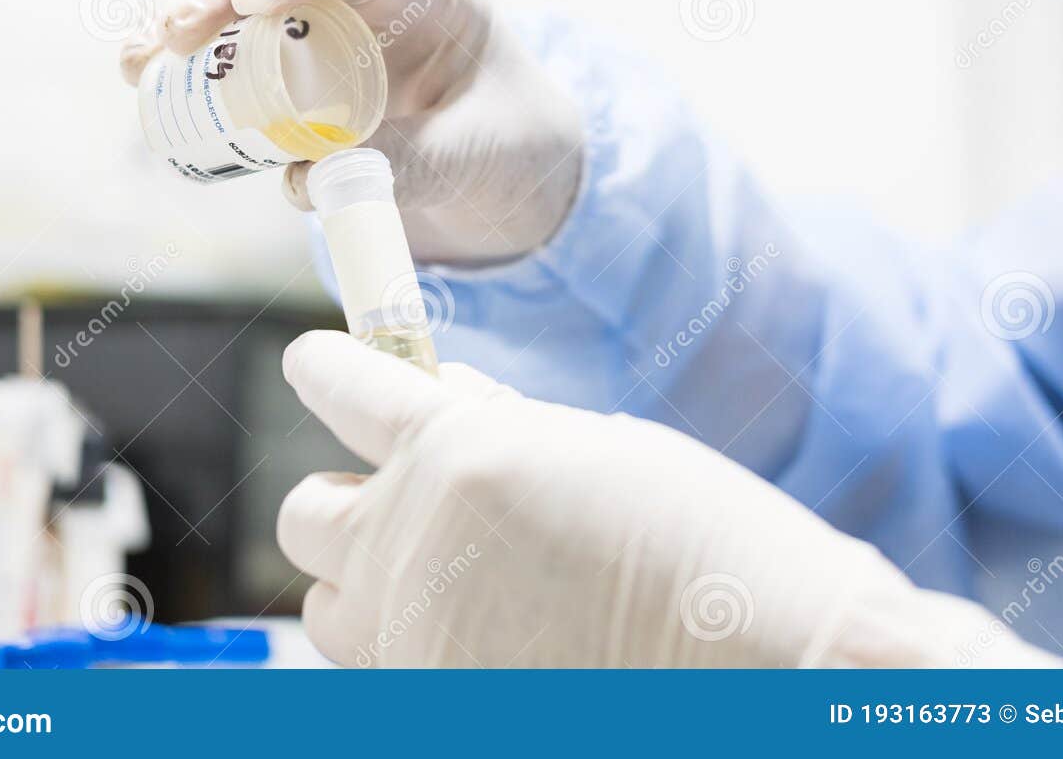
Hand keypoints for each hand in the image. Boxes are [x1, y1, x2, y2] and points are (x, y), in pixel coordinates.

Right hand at [121, 0, 581, 263]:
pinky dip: (181, 50)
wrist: (505, 170)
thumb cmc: (505, 147)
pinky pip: (224, 34)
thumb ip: (412, 163)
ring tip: (143, 59)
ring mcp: (319, 14)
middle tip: (175, 29)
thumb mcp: (479, 157)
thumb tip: (307, 175)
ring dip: (180, 1)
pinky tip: (148, 77)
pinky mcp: (284, 55)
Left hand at [276, 332, 1062, 667]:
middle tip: (402, 493)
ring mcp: (415, 634)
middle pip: (304, 513)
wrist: (757, 665)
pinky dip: (420, 640)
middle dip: (346, 497)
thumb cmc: (703, 541)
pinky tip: (494, 633)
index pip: (345, 386)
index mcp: (461, 450)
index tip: (316, 361)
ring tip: (443, 575)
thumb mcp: (599, 450)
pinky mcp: (429, 701)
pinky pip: (388, 662)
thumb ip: (504, 422)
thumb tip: (448, 389)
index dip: (326, 368)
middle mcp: (415, 541)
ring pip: (328, 603)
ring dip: (369, 578)